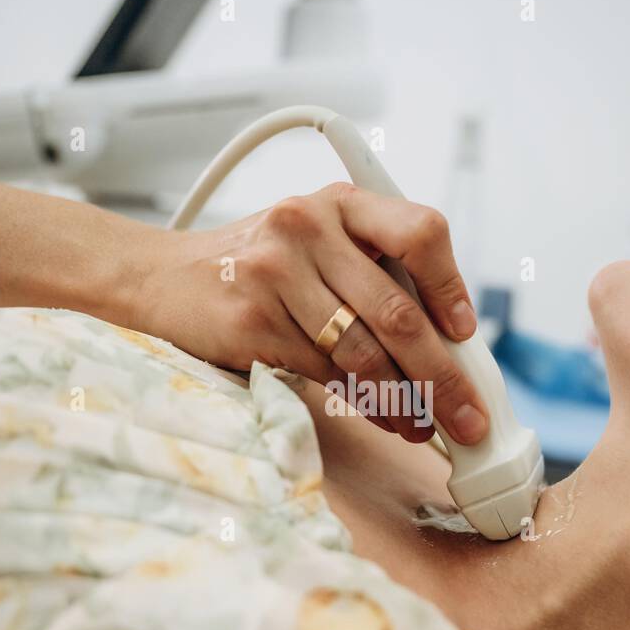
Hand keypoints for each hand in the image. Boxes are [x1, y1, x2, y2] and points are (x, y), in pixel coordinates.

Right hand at [150, 183, 489, 444]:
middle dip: (441, 376)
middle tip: (467, 416)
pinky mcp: (253, 322)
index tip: (464, 333)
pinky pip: (325, 374)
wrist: (162, 278)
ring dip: (404, 401)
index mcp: (340, 203)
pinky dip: (363, 404)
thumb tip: (446, 345)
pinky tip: (382, 418)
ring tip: (423, 426)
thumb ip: (371, 271)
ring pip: (363, 352)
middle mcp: (309, 227)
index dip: (450, 287)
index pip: (420, 232)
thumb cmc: (258, 267)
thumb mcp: (314, 242)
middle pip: (397, 312)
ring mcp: (277, 273)